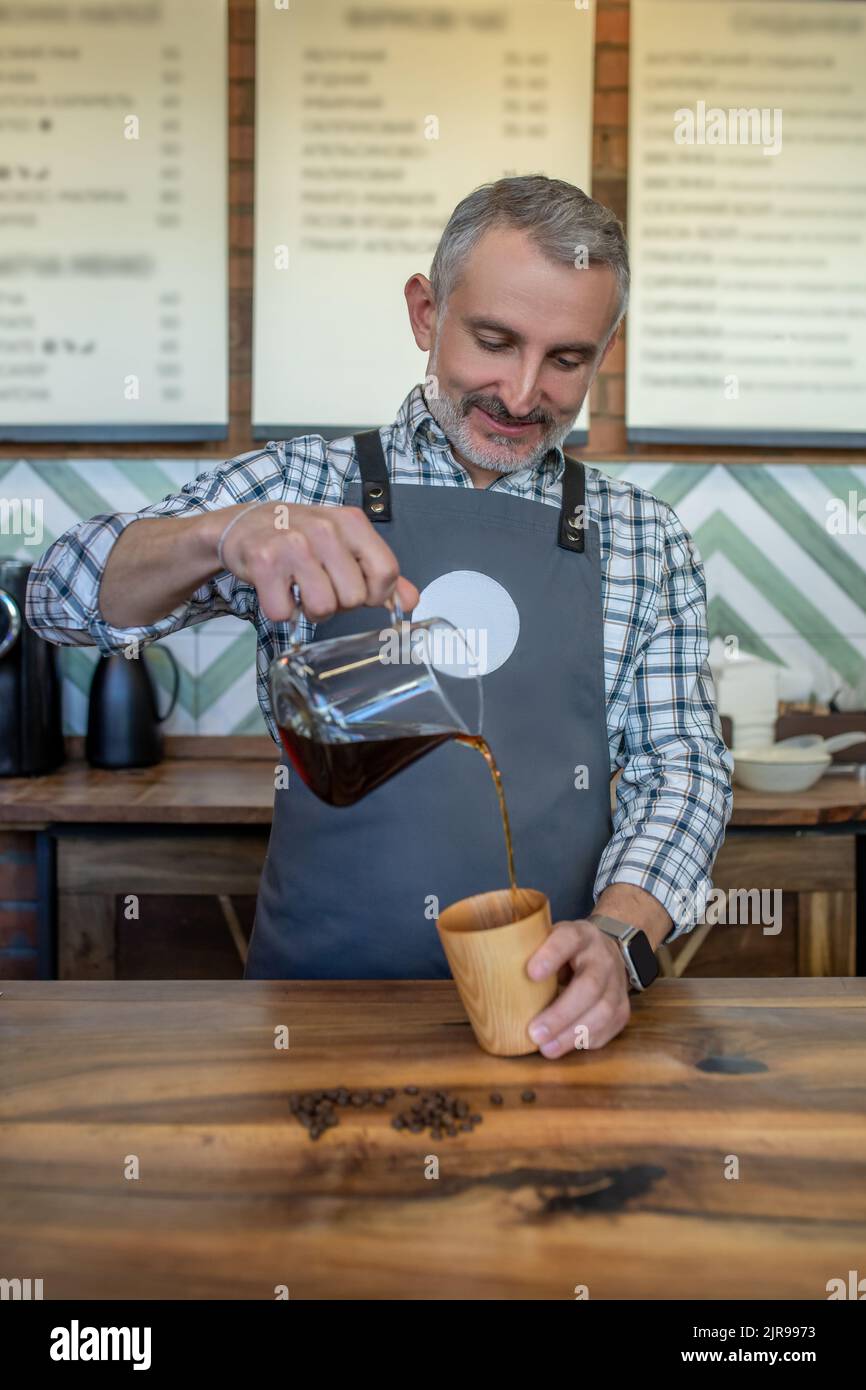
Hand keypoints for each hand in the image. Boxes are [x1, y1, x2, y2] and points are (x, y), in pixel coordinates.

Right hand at [217, 501, 419, 623]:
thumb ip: (380, 573)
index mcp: (351, 522)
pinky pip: (284, 613)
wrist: (244, 524)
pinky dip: (280, 611)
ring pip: (322, 609)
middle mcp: (324, 530)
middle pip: (354, 598)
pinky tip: (276, 589)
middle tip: (318, 585)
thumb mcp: (344, 544)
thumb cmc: (298, 536)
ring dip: (308, 610)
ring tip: (298, 588)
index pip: (386, 571)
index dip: (376, 594)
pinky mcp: (264, 563)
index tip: (359, 591)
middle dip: (338, 603)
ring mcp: (293, 545)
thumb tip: (410, 601)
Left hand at [525, 919, 630, 1056]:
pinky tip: (565, 1047)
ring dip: (573, 1033)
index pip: (568, 939)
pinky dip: (586, 1040)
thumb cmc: (564, 950)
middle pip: (590, 985)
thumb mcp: (548, 939)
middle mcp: (602, 957)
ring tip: (547, 1048)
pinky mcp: (623, 1007)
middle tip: (535, 1032)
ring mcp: (617, 983)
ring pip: (604, 1011)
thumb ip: (525, 952)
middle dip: (562, 1013)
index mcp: (580, 935)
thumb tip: (480, 977)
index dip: (551, 955)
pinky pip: (609, 1028)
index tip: (530, 974)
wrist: (606, 950)